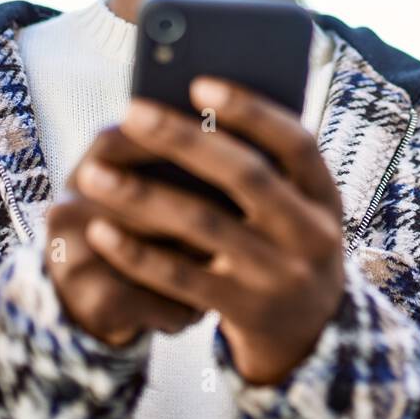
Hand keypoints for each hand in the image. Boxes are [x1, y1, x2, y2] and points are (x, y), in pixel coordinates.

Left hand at [74, 76, 345, 384]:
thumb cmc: (288, 246)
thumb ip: (267, 166)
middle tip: (132, 111)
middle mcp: (311, 234)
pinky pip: (182, 279)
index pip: (295, 142)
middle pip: (245, 176)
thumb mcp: (300, 208)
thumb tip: (193, 109)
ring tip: (94, 174)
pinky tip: (101, 231)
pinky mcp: (244, 311)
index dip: (251, 111)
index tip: (198, 84)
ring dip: (143, 196)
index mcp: (325, 196)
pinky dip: (138, 253)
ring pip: (204, 225)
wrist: (311, 335)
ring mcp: (279, 275)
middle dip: (184, 140)